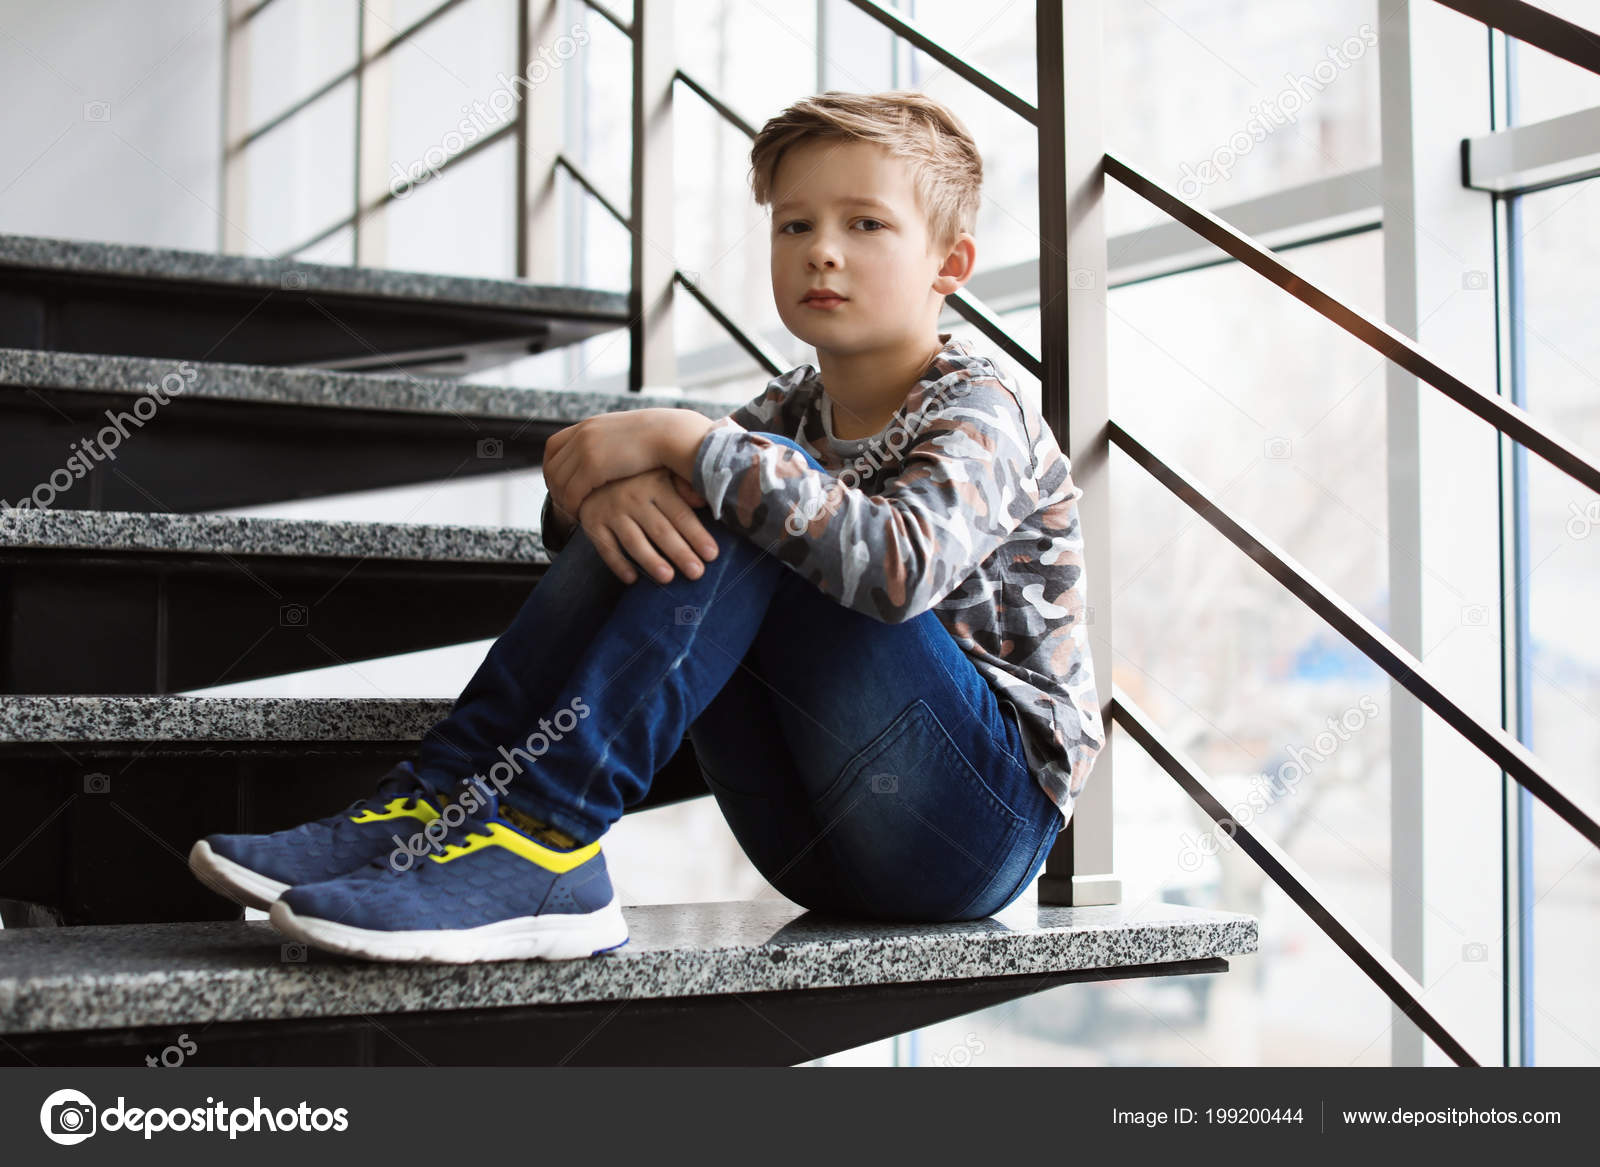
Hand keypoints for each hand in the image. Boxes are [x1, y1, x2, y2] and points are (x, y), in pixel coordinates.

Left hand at [542, 408, 684, 519]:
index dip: (553, 467)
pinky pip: (571, 493)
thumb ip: (615, 442)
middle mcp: (582, 435)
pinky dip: (572, 506)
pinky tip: (581, 516)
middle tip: (565, 505)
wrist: (672, 434)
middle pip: (552, 466)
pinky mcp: (593, 467)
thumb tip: (614, 453)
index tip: (561, 483)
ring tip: (573, 514)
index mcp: (590, 425)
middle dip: (555, 488)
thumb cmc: (662, 438)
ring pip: (559, 482)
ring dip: (563, 501)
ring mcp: (585, 449)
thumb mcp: (629, 434)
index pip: (554, 446)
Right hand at [574, 467, 717, 584]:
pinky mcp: (593, 524)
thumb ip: (684, 486)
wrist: (591, 471)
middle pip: (660, 530)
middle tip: (696, 573)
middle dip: (680, 552)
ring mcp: (611, 512)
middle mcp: (633, 498)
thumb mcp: (662, 474)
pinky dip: (618, 564)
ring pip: (634, 541)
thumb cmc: (637, 477)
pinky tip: (632, 579)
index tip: (712, 554)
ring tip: (667, 578)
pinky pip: (606, 548)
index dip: (697, 535)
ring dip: (650, 560)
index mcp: (655, 485)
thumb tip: (705, 501)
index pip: (680, 514)